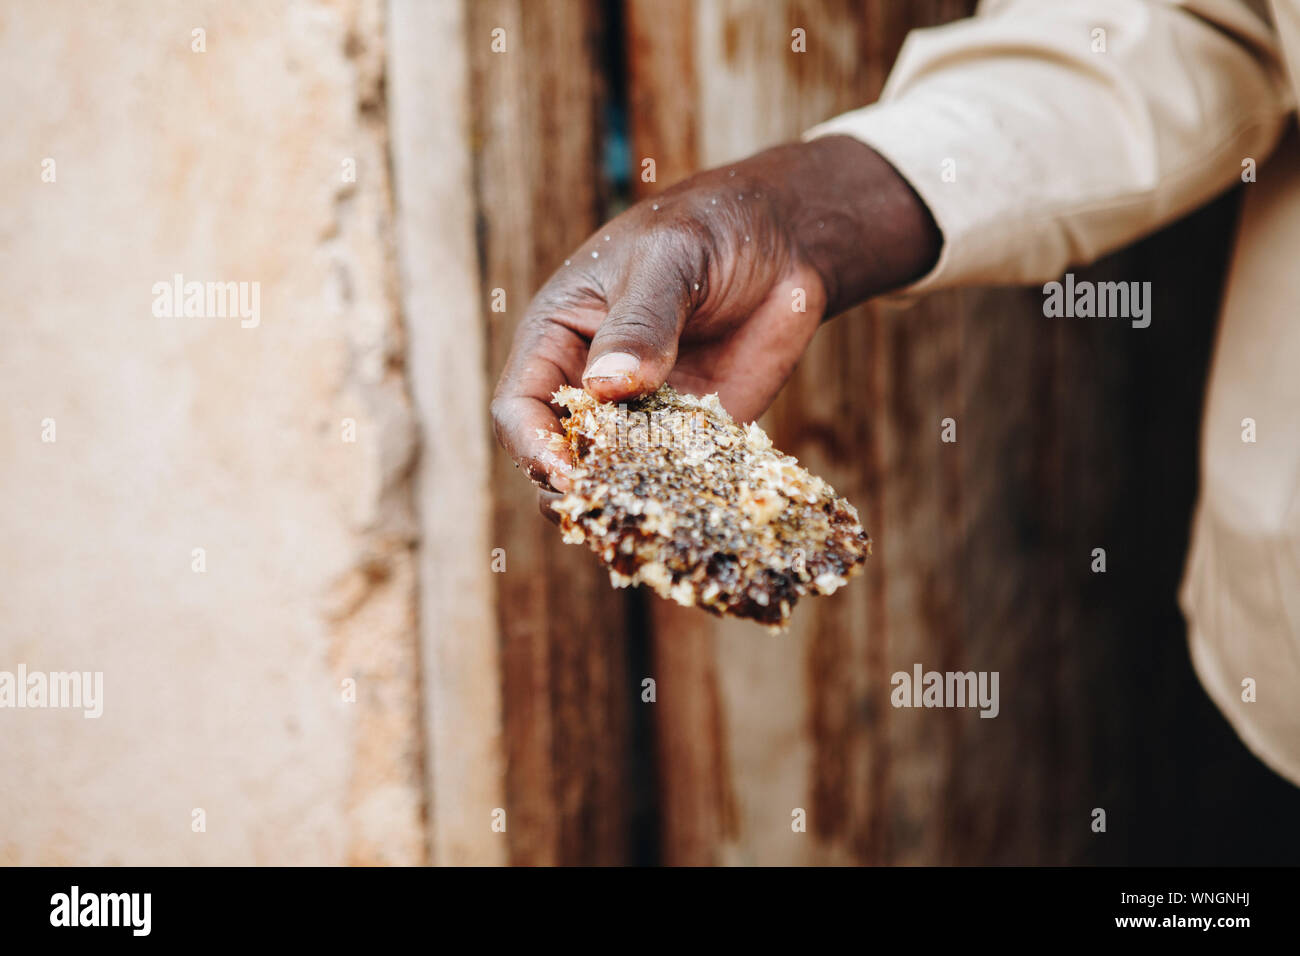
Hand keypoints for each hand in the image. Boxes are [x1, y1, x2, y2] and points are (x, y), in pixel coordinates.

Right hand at [490, 135, 940, 503]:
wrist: (786, 242)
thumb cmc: (710, 230)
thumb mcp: (670, 262)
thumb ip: (640, 322)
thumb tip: (607, 387)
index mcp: (558, 337)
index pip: (520, 408)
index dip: (535, 446)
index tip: (568, 473)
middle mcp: (589, 386)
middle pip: (556, 459)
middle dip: (574, 490)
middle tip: (611, 509)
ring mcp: (639, 416)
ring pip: (609, 481)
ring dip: (622, 507)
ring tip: (647, 525)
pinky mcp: (689, 437)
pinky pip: (669, 482)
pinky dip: (674, 505)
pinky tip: (692, 520)